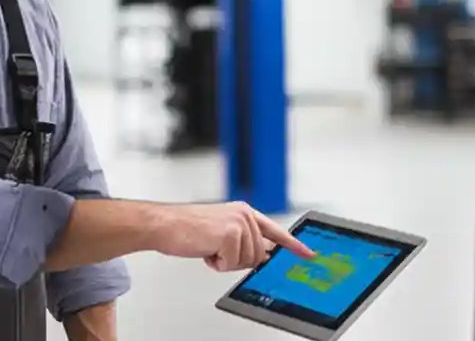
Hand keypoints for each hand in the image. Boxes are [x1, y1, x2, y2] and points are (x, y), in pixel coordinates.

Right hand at [150, 202, 316, 271]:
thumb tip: (263, 255)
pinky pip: (231, 264)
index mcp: (244, 212)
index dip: (293, 245)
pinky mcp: (229, 234)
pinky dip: (216, 263)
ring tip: (209, 247)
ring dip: (225, 261)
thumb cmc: (187, 229)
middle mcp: (244, 215)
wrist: (165, 225)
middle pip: (258, 255)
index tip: (309, 254)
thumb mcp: (221, 231)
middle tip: (216, 250)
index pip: (275, 230)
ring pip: (246, 261)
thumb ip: (244, 239)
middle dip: (236, 260)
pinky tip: (205, 249)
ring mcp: (238, 223)